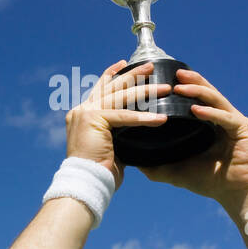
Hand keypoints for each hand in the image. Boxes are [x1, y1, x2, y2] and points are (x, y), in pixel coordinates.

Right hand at [65, 60, 170, 191]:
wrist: (85, 183)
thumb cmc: (99, 172)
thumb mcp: (111, 147)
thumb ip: (120, 135)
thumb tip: (138, 133)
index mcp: (83, 115)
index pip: (100, 89)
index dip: (112, 75)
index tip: (124, 64)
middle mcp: (82, 110)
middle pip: (111, 86)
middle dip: (133, 75)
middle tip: (150, 66)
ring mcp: (86, 113)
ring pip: (121, 97)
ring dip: (146, 91)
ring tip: (166, 88)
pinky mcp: (94, 120)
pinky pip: (124, 116)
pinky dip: (144, 119)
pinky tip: (161, 119)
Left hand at [138, 68, 247, 210]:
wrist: (236, 195)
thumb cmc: (210, 181)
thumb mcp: (177, 171)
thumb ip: (157, 166)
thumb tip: (134, 162)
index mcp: (208, 122)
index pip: (194, 99)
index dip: (180, 87)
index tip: (161, 81)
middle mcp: (222, 116)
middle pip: (205, 92)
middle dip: (189, 81)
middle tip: (172, 74)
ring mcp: (233, 121)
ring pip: (214, 99)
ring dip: (197, 91)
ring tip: (179, 87)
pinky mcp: (242, 129)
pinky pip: (225, 117)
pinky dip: (210, 113)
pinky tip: (196, 110)